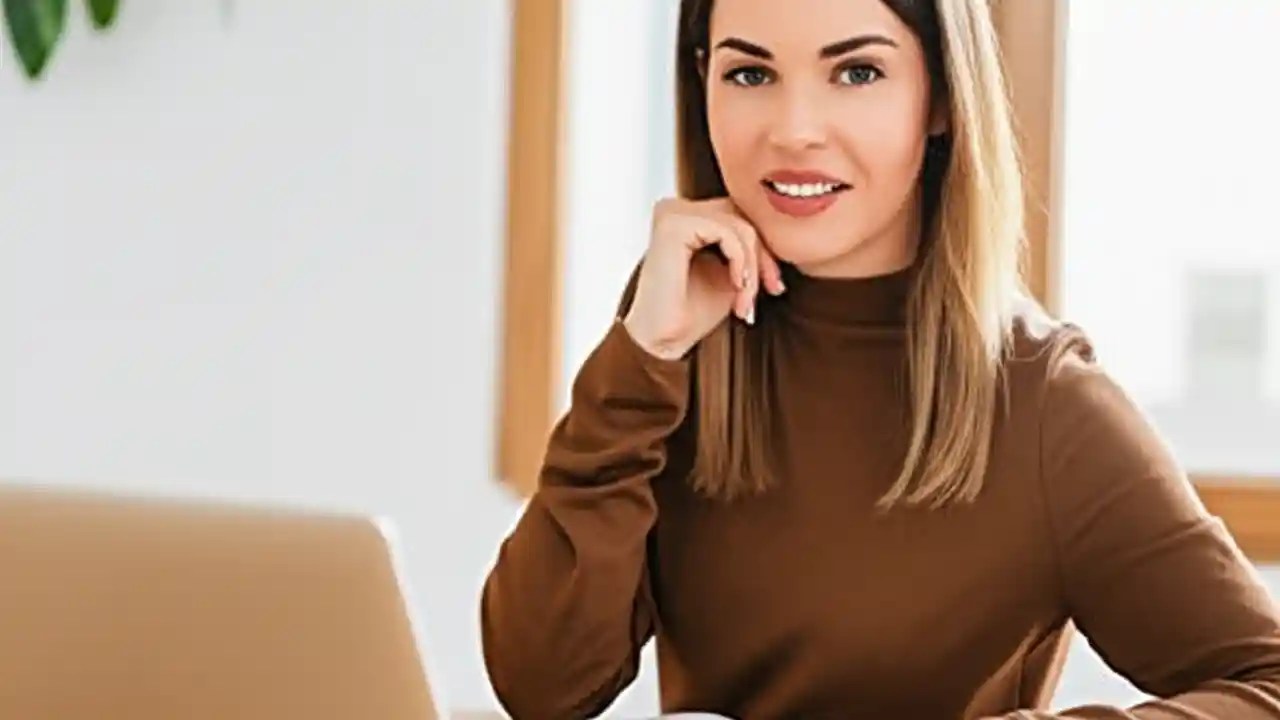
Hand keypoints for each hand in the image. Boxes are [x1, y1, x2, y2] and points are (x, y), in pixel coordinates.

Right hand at [623, 196, 784, 359]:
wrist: (665, 341)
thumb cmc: (693, 312)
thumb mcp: (734, 271)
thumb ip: (750, 247)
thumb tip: (786, 233)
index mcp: (687, 216)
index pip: (741, 213)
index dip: (765, 248)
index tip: (775, 284)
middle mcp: (676, 209)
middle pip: (743, 214)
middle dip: (763, 256)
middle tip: (770, 290)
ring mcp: (672, 213)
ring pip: (740, 225)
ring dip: (752, 267)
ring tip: (746, 299)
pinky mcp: (673, 224)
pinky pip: (727, 232)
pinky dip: (741, 262)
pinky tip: (736, 287)